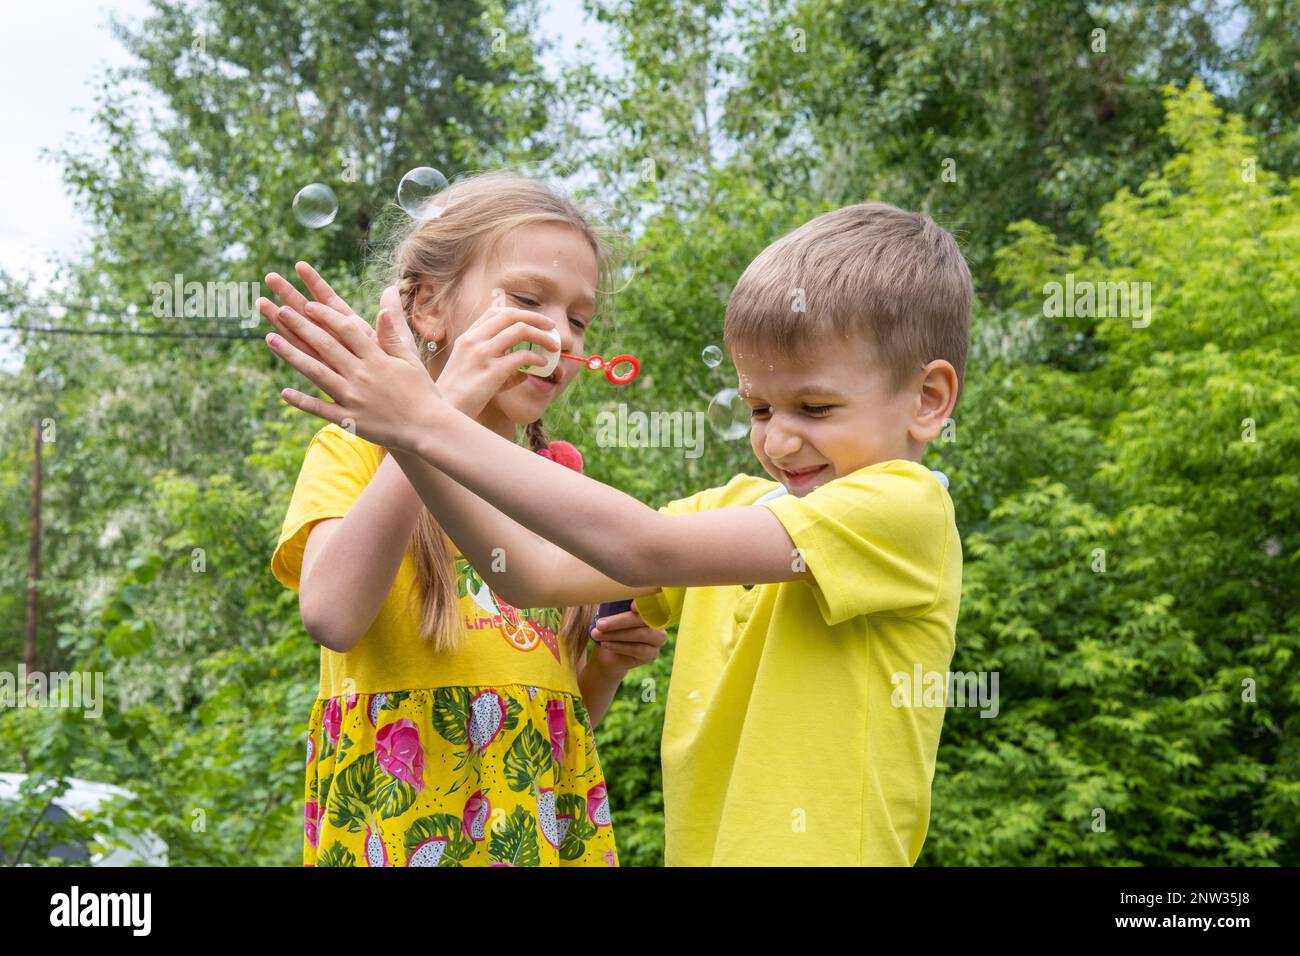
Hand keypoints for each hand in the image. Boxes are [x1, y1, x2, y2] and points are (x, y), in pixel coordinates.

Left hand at [259, 262, 438, 452]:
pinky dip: (302, 401)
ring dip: (291, 354)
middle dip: (301, 325)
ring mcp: (352, 397)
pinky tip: (284, 392)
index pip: (346, 330)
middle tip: (279, 309)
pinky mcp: (349, 419)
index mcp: (376, 358)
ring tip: (269, 338)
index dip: (326, 315)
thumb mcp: (410, 359)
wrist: (428, 428)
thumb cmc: (421, 392)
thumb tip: (383, 307)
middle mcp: (361, 374)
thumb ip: (393, 334)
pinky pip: (320, 409)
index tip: (308, 304)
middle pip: (325, 345)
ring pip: (316, 372)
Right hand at [431, 301, 562, 417]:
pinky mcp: (492, 371)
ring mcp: (482, 354)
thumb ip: (496, 365)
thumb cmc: (460, 397)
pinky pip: (522, 356)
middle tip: (551, 326)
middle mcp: (473, 340)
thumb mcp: (472, 372)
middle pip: (510, 315)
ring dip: (542, 336)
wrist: (445, 413)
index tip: (535, 320)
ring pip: (520, 330)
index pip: (495, 312)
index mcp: (467, 337)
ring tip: (555, 346)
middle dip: (535, 317)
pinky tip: (542, 365)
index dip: (519, 313)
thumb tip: (524, 373)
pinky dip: (537, 358)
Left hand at [589, 604, 666, 671]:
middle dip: (620, 621)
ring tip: (597, 635)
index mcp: (649, 605)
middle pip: (644, 619)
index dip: (644, 603)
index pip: (651, 600)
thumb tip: (606, 592)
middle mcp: (658, 620)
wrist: (606, 654)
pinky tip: (605, 644)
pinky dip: (620, 646)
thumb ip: (614, 603)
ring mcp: (658, 638)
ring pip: (641, 634)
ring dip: (617, 634)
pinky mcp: (652, 654)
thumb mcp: (609, 612)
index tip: (631, 605)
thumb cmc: (608, 628)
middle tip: (600, 624)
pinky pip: (638, 649)